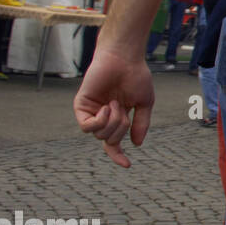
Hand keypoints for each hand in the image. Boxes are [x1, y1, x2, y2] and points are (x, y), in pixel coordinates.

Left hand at [73, 45, 154, 167]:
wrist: (124, 59)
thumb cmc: (136, 76)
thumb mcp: (144, 104)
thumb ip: (140, 124)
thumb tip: (136, 143)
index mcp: (117, 117)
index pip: (113, 143)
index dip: (118, 155)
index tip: (127, 165)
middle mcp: (102, 116)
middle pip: (109, 140)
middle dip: (120, 129)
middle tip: (125, 111)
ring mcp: (91, 111)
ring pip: (99, 135)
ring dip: (113, 122)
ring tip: (116, 103)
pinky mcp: (81, 105)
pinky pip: (87, 127)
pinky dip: (100, 121)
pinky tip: (107, 107)